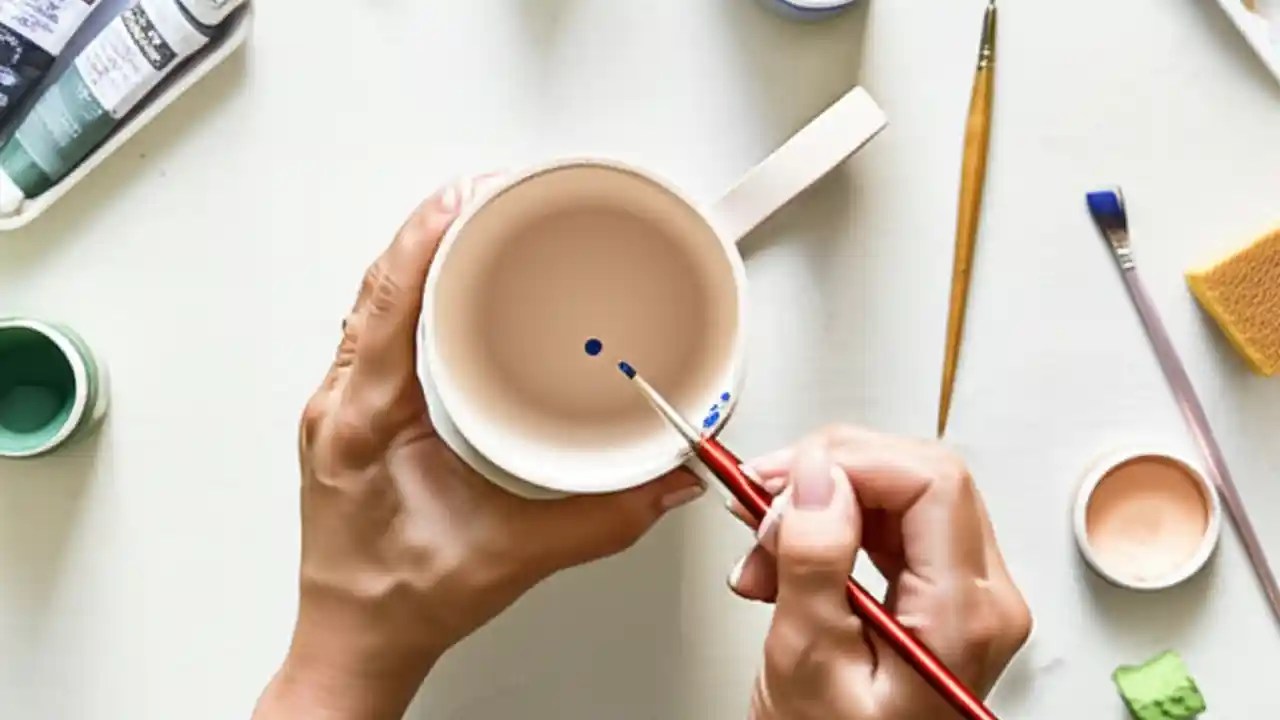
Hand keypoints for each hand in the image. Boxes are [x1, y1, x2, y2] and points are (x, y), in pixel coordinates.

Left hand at [253, 179, 704, 719]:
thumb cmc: (399, 603)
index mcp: (363, 423)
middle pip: (379, 286)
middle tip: (486, 195)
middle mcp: (341, 405)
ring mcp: (340, 407)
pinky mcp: (352, 415)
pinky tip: (442, 287)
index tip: (465, 197)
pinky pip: (376, 331)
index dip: (425, 239)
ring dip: (418, 258)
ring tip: (469, 223)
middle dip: (430, 230)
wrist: (356, 639)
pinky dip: (409, 293)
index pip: (388, 303)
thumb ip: (602, 520)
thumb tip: (663, 483)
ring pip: (373, 304)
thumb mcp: (511, 557)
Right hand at [730, 427, 1030, 719]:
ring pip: (898, 492)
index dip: (851, 463)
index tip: (784, 483)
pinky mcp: (936, 593)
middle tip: (761, 508)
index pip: (931, 482)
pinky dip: (829, 527)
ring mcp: (962, 594)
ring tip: (763, 552)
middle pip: (917, 476)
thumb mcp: (808, 660)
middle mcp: (980, 596)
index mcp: (964, 614)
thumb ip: (815, 561)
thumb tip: (815, 477)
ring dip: (818, 505)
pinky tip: (785, 556)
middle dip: (827, 478)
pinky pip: (888, 525)